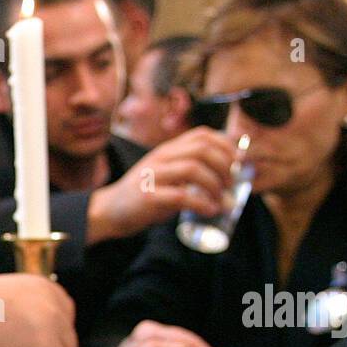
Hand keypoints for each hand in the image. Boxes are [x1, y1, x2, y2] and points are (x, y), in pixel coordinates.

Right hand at [87, 127, 236, 243]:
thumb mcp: (166, 174)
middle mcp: (161, 158)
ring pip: (193, 169)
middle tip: (232, 184)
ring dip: (215, 185)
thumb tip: (226, 176)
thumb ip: (188, 170)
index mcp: (167, 150)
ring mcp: (153, 176)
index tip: (238, 162)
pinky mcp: (148, 197)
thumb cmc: (143, 196)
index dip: (225, 144)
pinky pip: (181, 196)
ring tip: (222, 200)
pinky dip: (202, 204)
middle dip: (224, 166)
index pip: (201, 134)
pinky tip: (210, 211)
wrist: (108, 212)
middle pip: (202, 150)